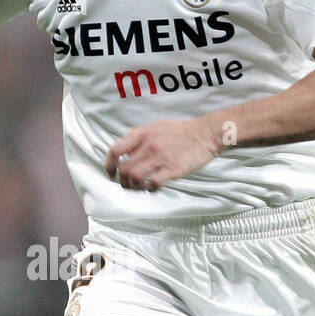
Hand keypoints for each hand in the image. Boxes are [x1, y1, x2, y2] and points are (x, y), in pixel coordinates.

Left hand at [105, 116, 219, 191]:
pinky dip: (149, 189)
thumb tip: (126, 142)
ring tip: (140, 187)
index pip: (115, 150)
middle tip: (128, 184)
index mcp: (141, 135)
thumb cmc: (181, 131)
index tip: (112, 173)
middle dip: (123, 181)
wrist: (204, 134)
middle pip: (123, 169)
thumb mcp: (155, 126)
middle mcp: (148, 146)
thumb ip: (139, 134)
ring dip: (134, 186)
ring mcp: (159, 158)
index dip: (109, 165)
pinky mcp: (172, 169)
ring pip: (134, 178)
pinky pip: (153, 184)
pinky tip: (153, 187)